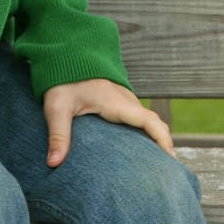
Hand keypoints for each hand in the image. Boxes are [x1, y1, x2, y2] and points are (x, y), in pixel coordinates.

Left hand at [43, 78, 174, 166]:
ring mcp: (122, 96)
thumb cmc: (60, 80)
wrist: (63, 54)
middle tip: (168, 170)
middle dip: (163, 142)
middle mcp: (123, 98)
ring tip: (157, 163)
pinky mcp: (117, 98)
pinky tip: (139, 145)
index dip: (162, 138)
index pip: (147, 120)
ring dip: (155, 135)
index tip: (170, 159)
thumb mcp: (56, 106)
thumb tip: (53, 163)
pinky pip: (138, 114)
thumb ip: (58, 134)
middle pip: (153, 121)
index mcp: (114, 101)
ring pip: (146, 117)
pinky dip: (145, 129)